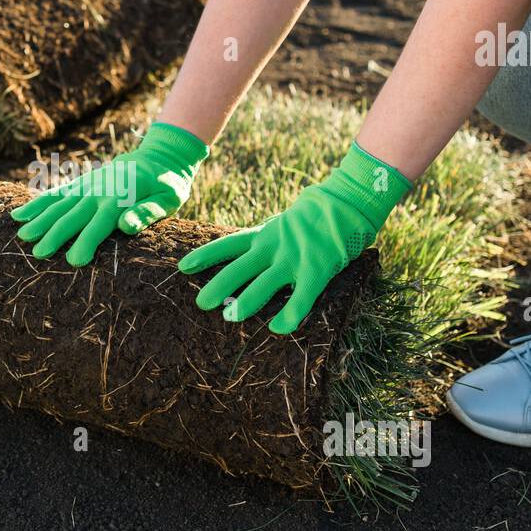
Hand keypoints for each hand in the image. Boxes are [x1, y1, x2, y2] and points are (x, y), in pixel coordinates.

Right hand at [11, 121, 207, 265]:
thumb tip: (125, 226)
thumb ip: (147, 212)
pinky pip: (56, 195)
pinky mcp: (81, 184)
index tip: (74, 261)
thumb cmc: (167, 185)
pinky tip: (19, 215)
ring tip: (22, 235)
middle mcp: (99, 191)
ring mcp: (87, 186)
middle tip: (38, 254)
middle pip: (73, 215)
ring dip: (40, 219)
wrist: (159, 156)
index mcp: (121, 198)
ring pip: (59, 204)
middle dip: (55, 234)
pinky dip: (38, 204)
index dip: (87, 242)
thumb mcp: (169, 198)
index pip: (100, 224)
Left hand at [178, 142, 410, 333]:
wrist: (347, 202)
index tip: (183, 267)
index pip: (229, 244)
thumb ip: (266, 241)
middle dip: (218, 286)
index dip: (205, 256)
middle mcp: (274, 246)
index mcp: (264, 234)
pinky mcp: (317, 270)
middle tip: (201, 303)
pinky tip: (278, 327)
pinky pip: (301, 297)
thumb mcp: (282, 225)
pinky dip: (290, 313)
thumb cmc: (314, 217)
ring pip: (264, 284)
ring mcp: (294, 258)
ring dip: (246, 302)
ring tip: (229, 317)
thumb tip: (246, 258)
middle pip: (239, 268)